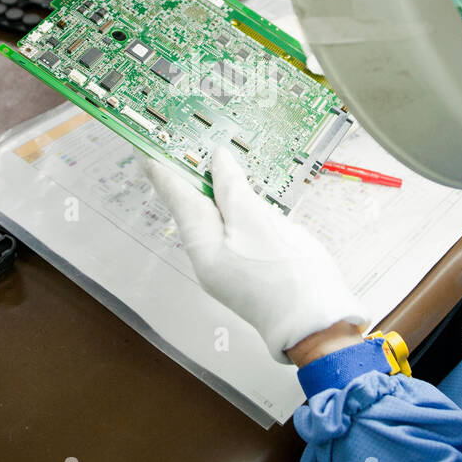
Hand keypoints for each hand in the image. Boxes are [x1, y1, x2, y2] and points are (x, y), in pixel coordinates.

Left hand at [145, 144, 367, 362]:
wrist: (316, 323)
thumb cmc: (285, 277)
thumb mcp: (255, 221)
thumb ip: (232, 187)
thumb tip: (217, 160)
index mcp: (202, 244)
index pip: (174, 195)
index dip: (159, 166)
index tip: (144, 143)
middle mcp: (210, 253)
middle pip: (193, 203)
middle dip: (189, 170)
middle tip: (182, 137)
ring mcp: (231, 260)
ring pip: (217, 212)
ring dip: (215, 183)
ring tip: (210, 152)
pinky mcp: (252, 261)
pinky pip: (237, 223)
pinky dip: (237, 201)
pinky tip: (243, 186)